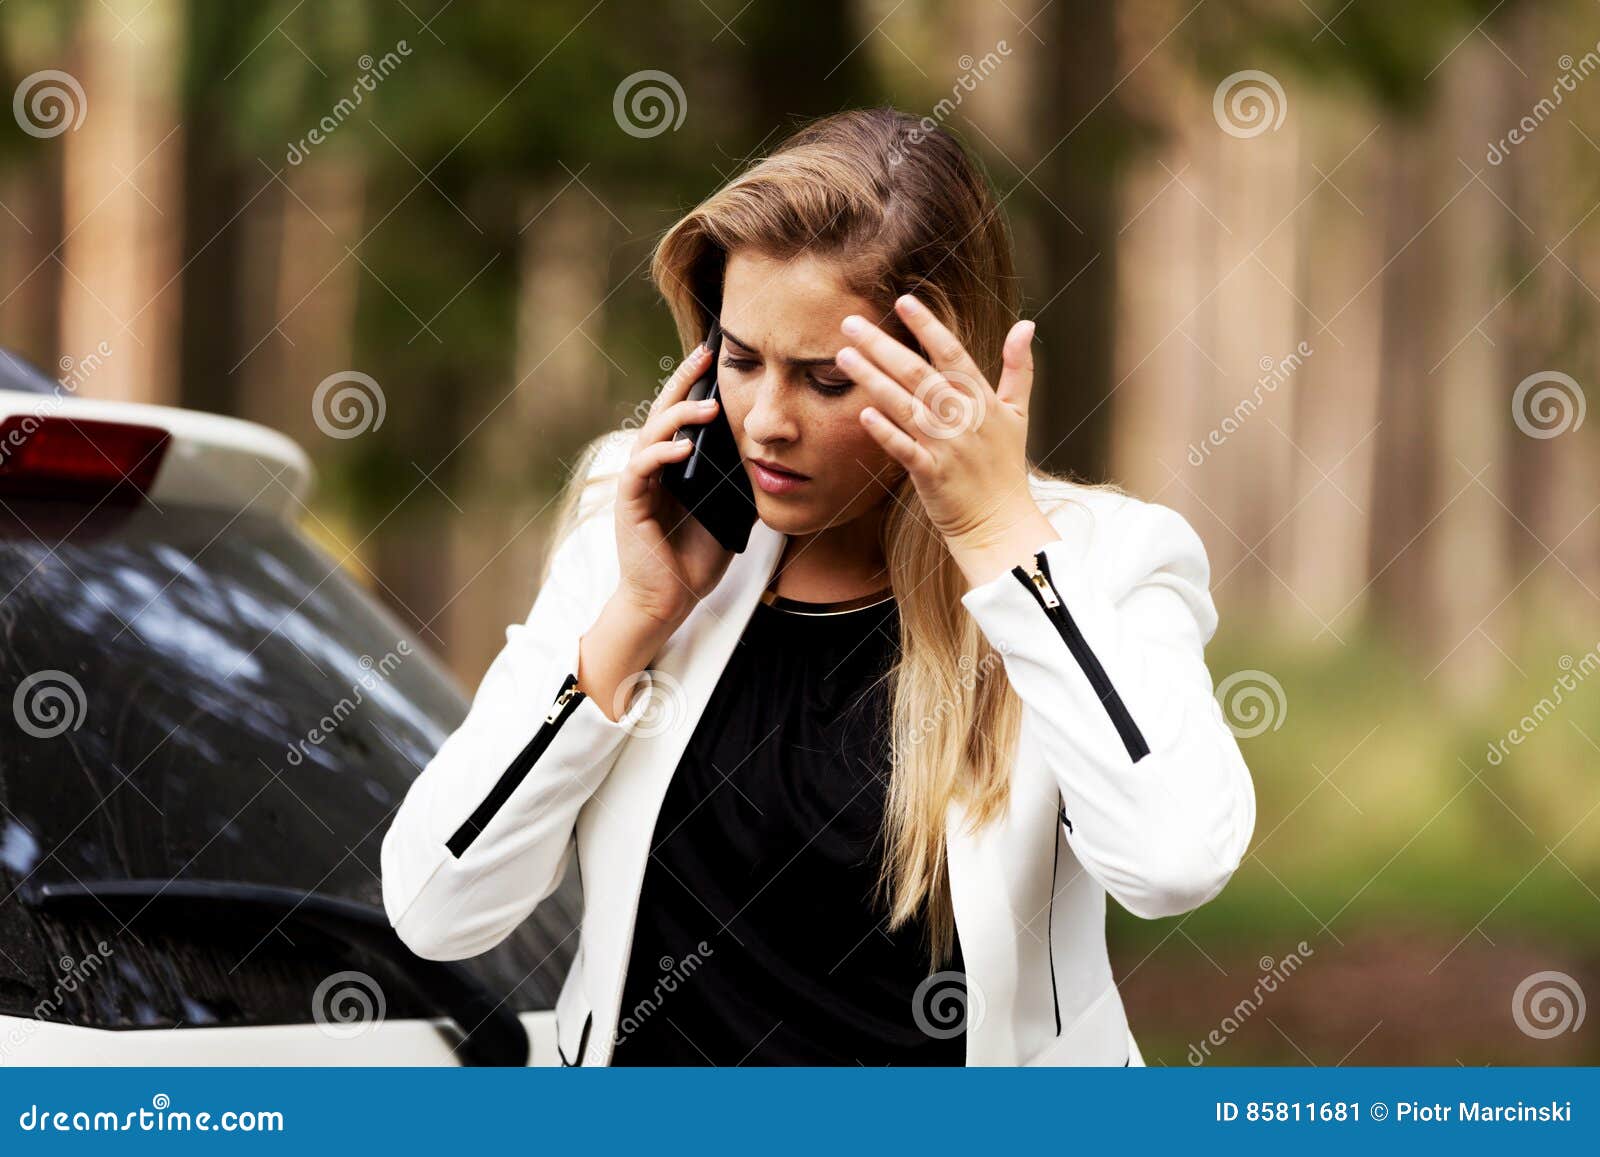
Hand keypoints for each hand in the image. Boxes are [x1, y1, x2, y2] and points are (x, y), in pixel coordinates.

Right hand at [613, 343, 735, 626]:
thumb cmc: (695, 558)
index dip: (697, 386)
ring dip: (679, 417)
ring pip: (651, 433)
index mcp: (675, 466)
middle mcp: (653, 467)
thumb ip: (739, 482)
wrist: (669, 599)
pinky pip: (642, 467)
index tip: (717, 360)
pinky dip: (662, 453)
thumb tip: (769, 456)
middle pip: (664, 412)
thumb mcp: (730, 513)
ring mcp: (639, 482)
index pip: (683, 416)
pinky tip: (684, 447)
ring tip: (707, 408)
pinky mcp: (630, 501)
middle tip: (705, 356)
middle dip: (684, 382)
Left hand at [836, 294, 1058, 586]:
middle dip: (883, 345)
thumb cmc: (1004, 468)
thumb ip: (1019, 367)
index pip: (952, 354)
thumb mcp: (1019, 414)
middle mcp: (963, 419)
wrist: (1001, 524)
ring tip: (844, 356)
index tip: (903, 301)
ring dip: (873, 379)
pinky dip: (886, 431)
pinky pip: (904, 449)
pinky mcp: (932, 475)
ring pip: (905, 405)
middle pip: (918, 373)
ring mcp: (947, 447)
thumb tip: (1027, 324)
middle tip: (851, 322)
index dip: (927, 326)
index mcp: (983, 400)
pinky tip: (863, 413)